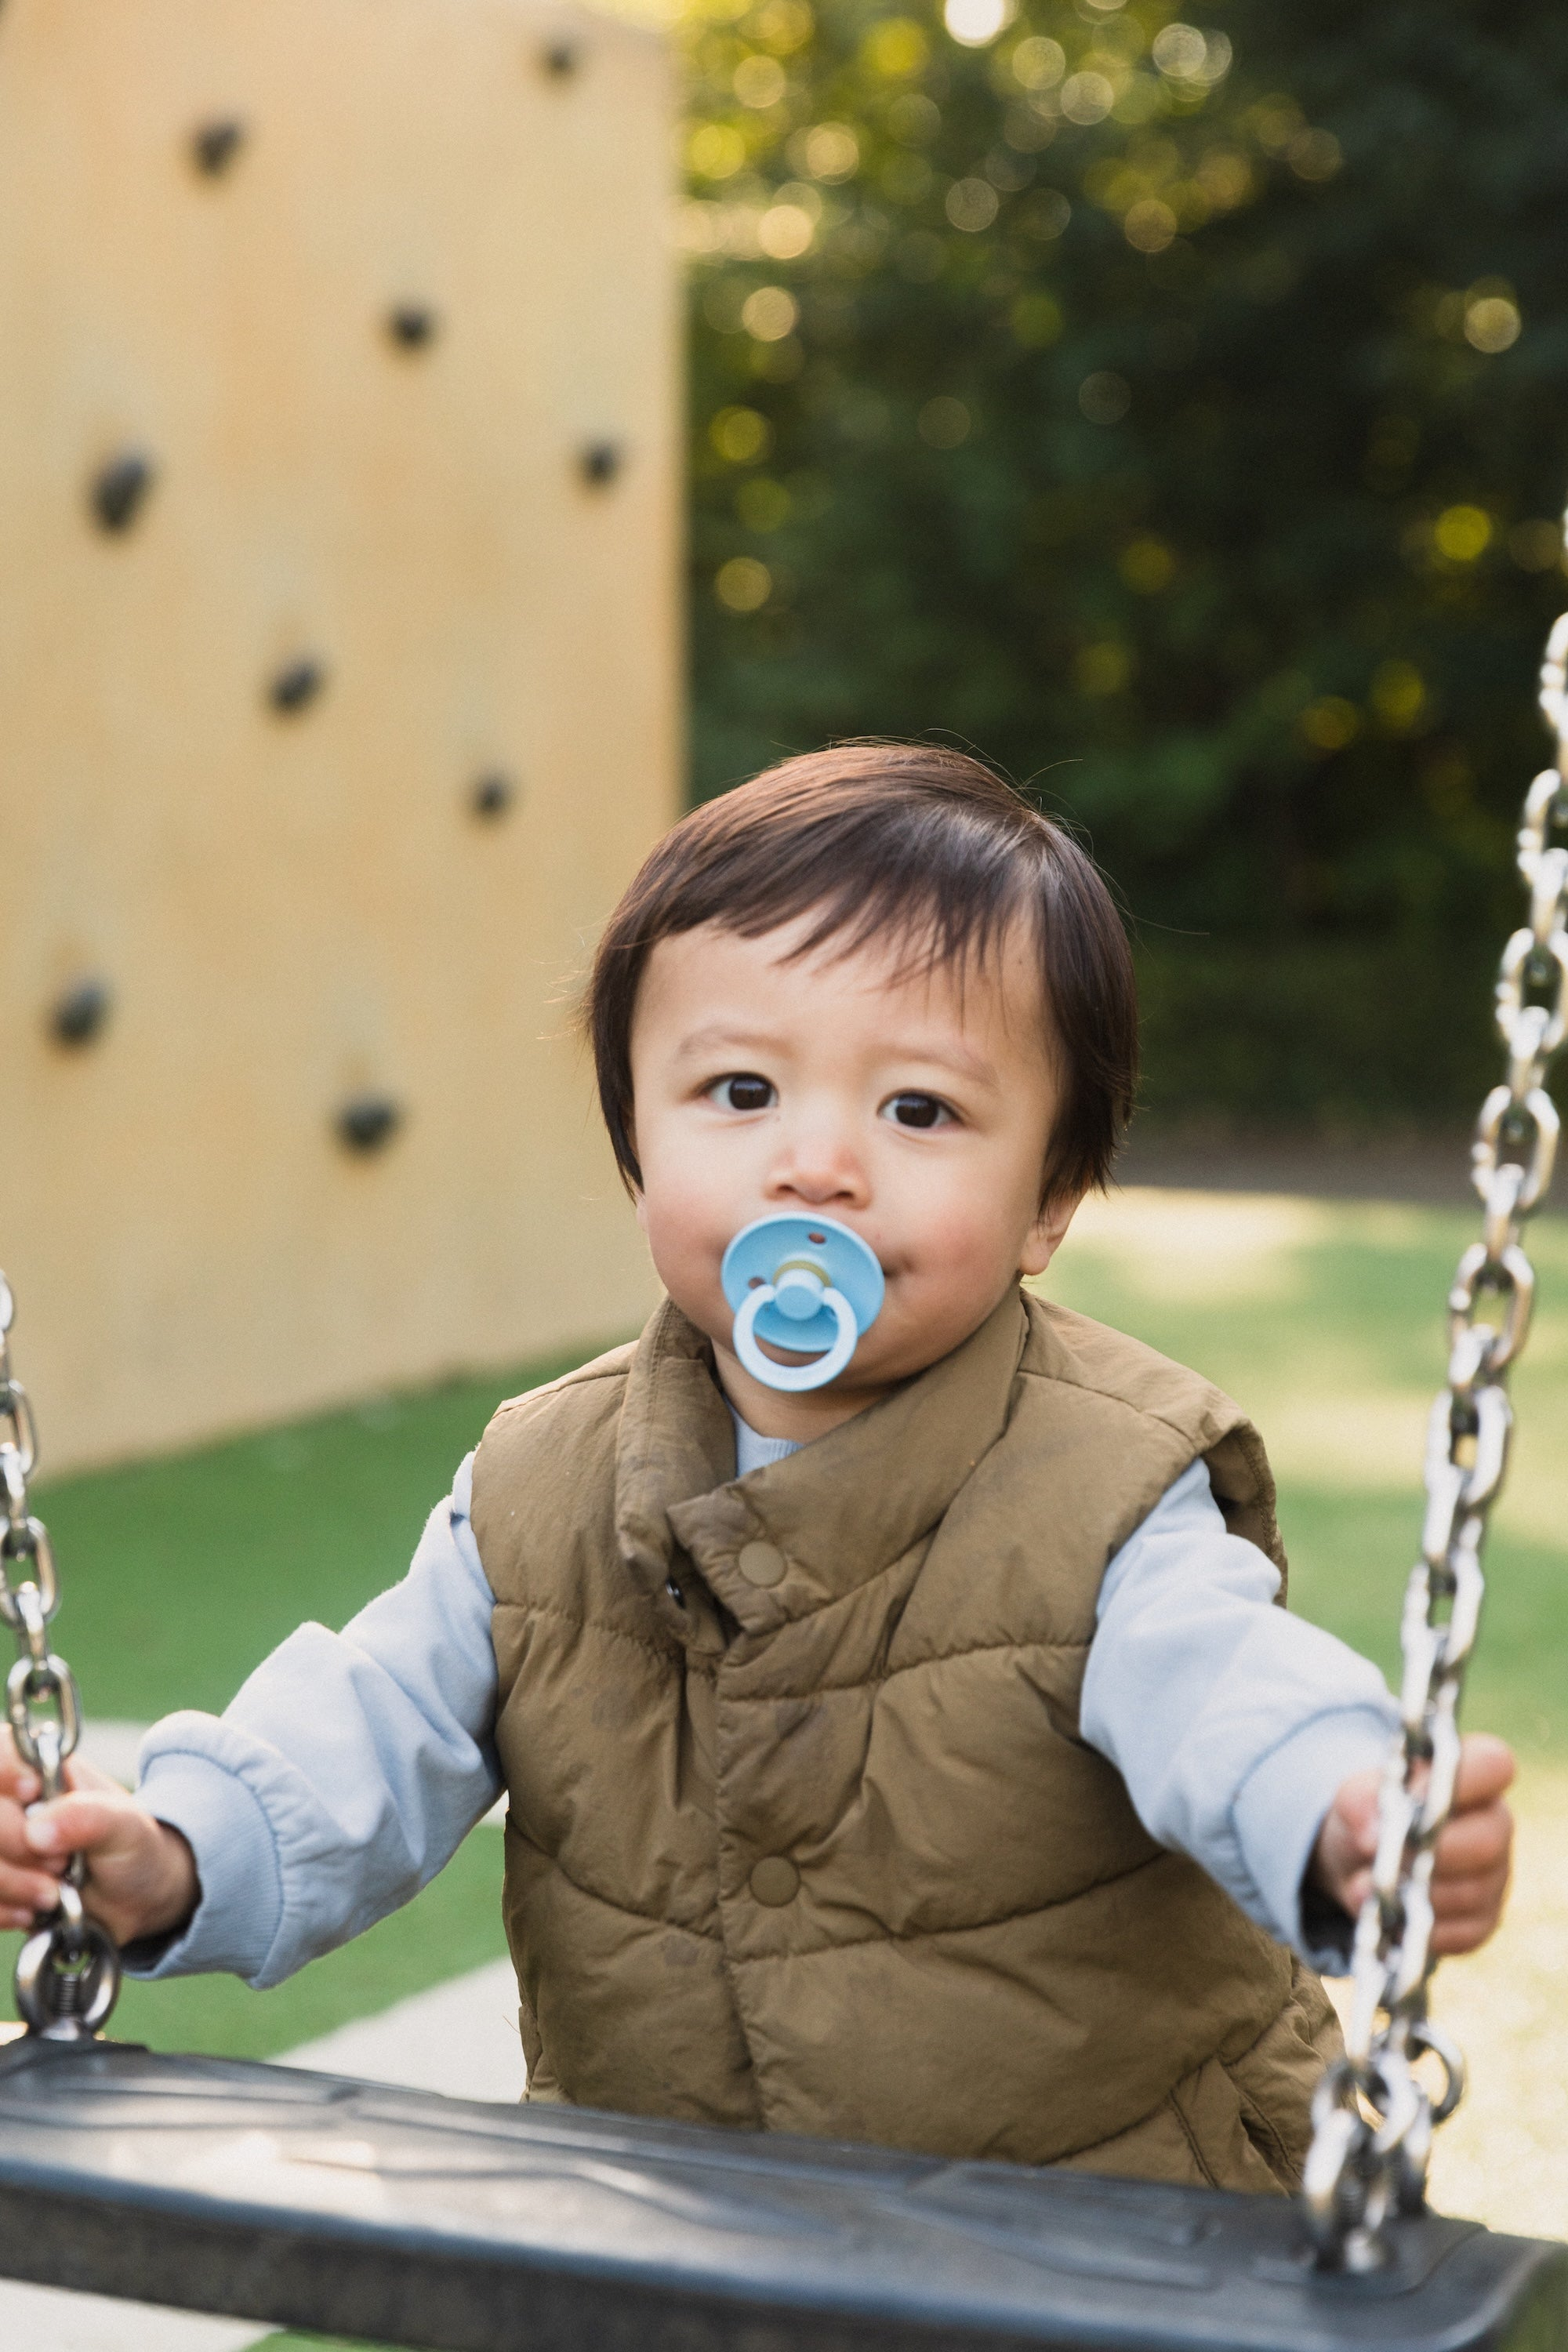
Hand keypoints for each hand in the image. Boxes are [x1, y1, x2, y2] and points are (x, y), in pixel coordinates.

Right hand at [0, 1727, 197, 1947]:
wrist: (135, 1900)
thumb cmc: (132, 1846)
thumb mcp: (126, 1826)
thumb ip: (88, 1817)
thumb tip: (36, 1831)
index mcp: (44, 1772)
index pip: (2, 1753)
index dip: (8, 1771)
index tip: (31, 1792)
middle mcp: (14, 1805)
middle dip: (18, 1845)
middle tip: (60, 1863)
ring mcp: (3, 1845)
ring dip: (11, 1883)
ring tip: (52, 1893)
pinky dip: (4, 1909)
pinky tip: (33, 1911)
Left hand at [1311, 1732, 1514, 1957]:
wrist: (1361, 1860)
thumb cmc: (1370, 1813)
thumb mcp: (1353, 1796)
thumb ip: (1358, 1801)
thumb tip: (1370, 1836)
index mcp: (1473, 1775)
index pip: (1494, 1765)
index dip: (1458, 1780)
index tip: (1409, 1796)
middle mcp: (1494, 1824)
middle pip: (1488, 1838)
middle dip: (1433, 1850)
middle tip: (1385, 1857)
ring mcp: (1494, 1876)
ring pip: (1471, 1891)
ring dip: (1417, 1893)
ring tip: (1366, 1889)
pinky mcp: (1481, 1921)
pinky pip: (1462, 1933)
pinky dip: (1420, 1927)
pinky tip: (1390, 1918)